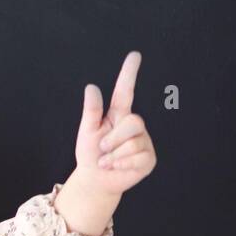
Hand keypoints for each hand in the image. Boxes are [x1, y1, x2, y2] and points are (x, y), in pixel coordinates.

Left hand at [72, 51, 156, 195]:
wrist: (96, 180)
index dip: (129, 73)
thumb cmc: (90, 153)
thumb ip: (91, 111)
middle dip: (113, 138)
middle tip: (102, 149)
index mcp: (118, 115)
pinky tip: (116, 168)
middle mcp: (134, 126)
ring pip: (134, 143)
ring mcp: (144, 142)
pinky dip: (122, 164)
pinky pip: (138, 157)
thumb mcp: (86, 132)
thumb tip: (92, 87)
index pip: (125, 90)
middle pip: (134, 122)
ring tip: (107, 161)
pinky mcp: (149, 158)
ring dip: (114, 155)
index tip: (134, 55)